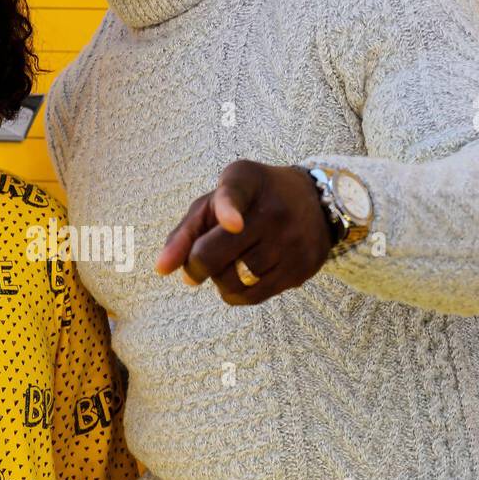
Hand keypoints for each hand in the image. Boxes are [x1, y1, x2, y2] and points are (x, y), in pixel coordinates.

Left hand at [155, 160, 334, 304]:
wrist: (316, 203)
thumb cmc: (251, 201)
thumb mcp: (217, 199)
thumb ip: (186, 230)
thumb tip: (162, 269)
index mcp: (248, 182)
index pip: (235, 194)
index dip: (229, 210)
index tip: (233, 224)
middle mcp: (274, 212)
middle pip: (214, 256)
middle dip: (195, 266)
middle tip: (197, 264)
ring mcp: (291, 244)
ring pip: (232, 282)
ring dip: (219, 279)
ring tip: (230, 262)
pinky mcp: (301, 270)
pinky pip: (252, 297)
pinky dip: (236, 293)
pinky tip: (242, 275)